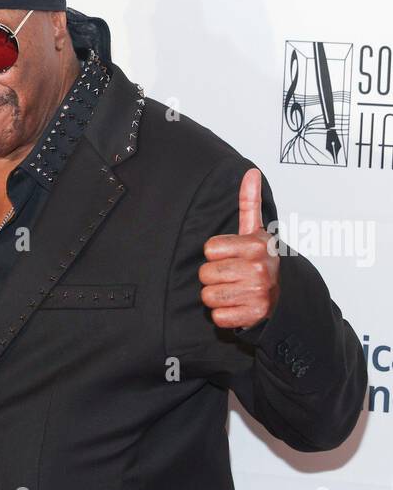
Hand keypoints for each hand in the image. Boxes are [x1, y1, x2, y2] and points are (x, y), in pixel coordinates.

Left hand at [199, 168, 278, 328]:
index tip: (232, 256)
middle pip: (205, 274)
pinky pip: (217, 317)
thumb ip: (249, 203)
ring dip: (217, 297)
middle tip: (232, 276)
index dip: (216, 254)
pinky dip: (224, 315)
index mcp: (257, 245)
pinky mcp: (253, 315)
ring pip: (208, 297)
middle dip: (214, 277)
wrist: (285, 295)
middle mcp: (259, 268)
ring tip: (235, 290)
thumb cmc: (263, 262)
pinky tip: (238, 306)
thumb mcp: (257, 232)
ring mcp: (257, 293)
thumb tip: (251, 172)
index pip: (209, 249)